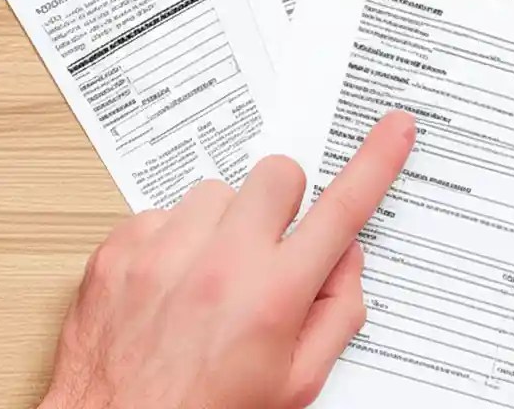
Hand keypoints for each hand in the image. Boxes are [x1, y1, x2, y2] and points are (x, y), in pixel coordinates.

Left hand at [40, 111, 414, 408]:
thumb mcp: (296, 382)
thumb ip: (337, 314)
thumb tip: (346, 258)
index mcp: (274, 296)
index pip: (342, 212)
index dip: (376, 162)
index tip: (394, 130)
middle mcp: (220, 264)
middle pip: (277, 175)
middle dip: (284, 203)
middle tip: (271, 247)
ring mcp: (164, 252)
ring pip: (216, 191)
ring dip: (223, 223)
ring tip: (210, 276)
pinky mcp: (119, 250)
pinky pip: (161, 213)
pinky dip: (173, 241)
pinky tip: (170, 283)